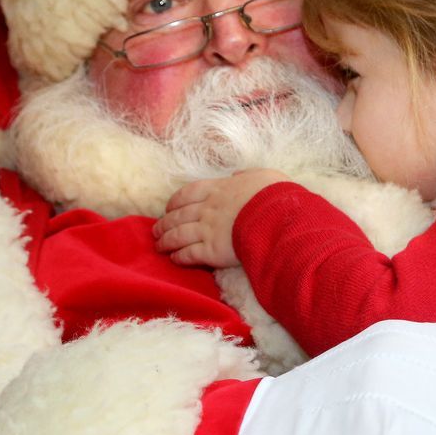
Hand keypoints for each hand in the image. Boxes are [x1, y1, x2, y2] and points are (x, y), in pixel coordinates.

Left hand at [154, 169, 289, 266]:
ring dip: (166, 241)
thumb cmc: (275, 195)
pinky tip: (175, 259)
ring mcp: (208, 230)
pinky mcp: (212, 252)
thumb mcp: (262, 175)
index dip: (174, 202)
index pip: (188, 193)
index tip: (169, 208)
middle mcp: (208, 209)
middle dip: (164, 224)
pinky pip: (189, 255)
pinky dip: (179, 257)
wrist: (279, 217)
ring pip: (178, 235)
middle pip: (178, 216)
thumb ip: (247, 175)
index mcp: (219, 189)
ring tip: (159, 246)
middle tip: (156, 230)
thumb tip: (238, 175)